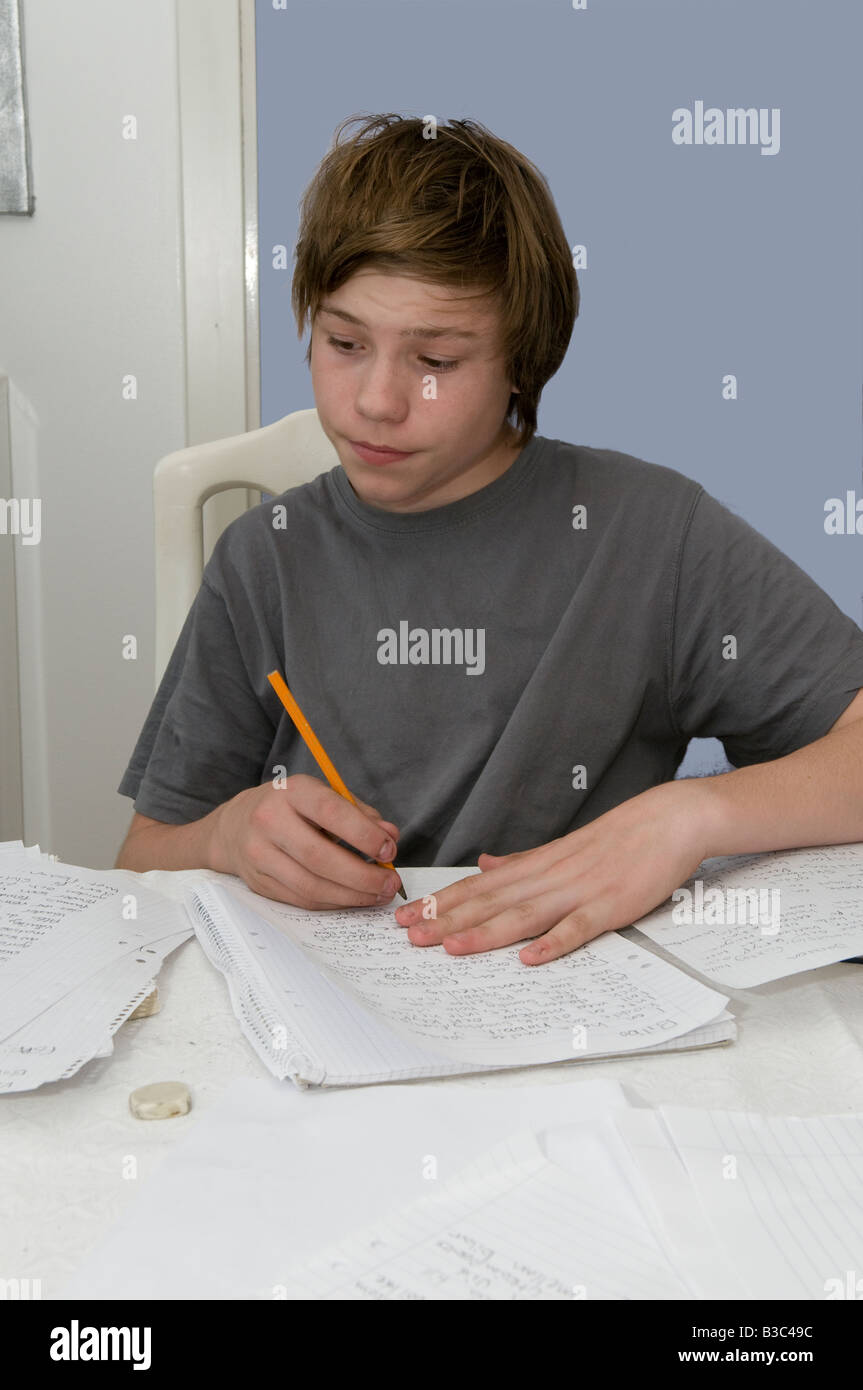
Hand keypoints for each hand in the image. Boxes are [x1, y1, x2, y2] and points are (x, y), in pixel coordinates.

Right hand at [207, 774, 401, 908]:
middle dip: (362, 876)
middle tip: (391, 884)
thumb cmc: (290, 808)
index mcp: (291, 792)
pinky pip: (301, 899)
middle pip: (319, 857)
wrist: (235, 826)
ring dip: (351, 896)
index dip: (364, 834)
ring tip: (378, 894)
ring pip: (310, 885)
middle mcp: (269, 821)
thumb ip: (358, 813)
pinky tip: (353, 898)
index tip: (389, 850)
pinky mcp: (258, 882)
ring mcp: (259, 854)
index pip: (330, 812)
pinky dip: (333, 902)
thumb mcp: (322, 796)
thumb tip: (390, 836)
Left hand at [394, 780, 712, 962]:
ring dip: (485, 932)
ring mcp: (579, 891)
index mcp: (538, 864)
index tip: (407, 915)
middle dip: (447, 920)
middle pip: (491, 902)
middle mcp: (550, 877)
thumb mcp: (563, 846)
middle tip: (408, 935)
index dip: (442, 902)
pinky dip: (553, 942)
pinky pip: (577, 928)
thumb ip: (523, 860)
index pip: (480, 885)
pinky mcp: (610, 905)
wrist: (669, 820)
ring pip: (523, 915)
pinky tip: (530, 958)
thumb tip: (486, 862)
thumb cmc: (620, 837)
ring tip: (450, 948)